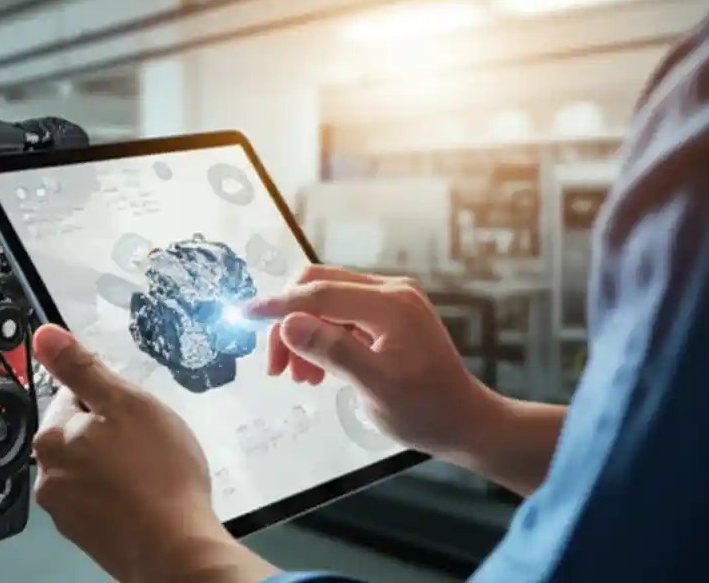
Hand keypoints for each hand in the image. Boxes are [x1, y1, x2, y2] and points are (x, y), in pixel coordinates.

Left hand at [30, 325, 277, 582]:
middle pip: (81, 434)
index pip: (73, 395)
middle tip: (149, 441)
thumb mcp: (125, 402)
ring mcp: (67, 512)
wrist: (175, 548)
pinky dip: (124, 494)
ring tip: (153, 471)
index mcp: (52, 438)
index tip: (134, 412)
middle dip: (113, 432)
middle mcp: (48, 477)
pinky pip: (104, 500)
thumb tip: (44, 334)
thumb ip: (82, 368)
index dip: (110, 398)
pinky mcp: (89, 536)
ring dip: (119, 464)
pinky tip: (151, 496)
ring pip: (93, 468)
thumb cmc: (158, 474)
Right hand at [246, 266, 499, 458]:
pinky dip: (323, 338)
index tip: (243, 316)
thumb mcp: (375, 387)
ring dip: (305, 334)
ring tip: (299, 377)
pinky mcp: (390, 316)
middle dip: (289, 323)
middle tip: (276, 366)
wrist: (465, 421)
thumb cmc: (426, 410)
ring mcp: (392, 302)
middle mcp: (391, 292)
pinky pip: (343, 315)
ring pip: (327, 302)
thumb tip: (289, 324)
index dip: (278, 305)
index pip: (319, 292)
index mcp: (390, 304)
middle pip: (319, 287)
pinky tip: (318, 370)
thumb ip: (332, 352)